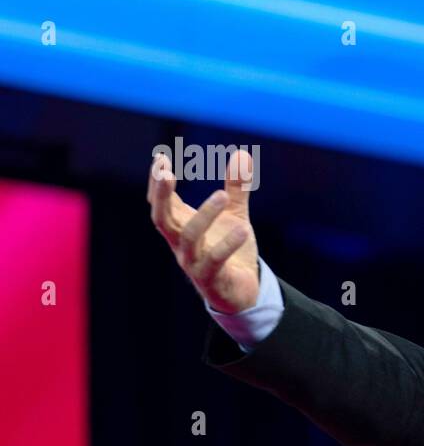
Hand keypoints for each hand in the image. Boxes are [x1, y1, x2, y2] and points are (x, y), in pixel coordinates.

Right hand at [148, 149, 259, 313]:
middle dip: (161, 195)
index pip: (161, 203)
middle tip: (166, 172)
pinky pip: (214, 260)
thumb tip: (241, 153)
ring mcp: (192, 262)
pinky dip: (227, 245)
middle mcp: (180, 244)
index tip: (161, 158)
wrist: (241, 292)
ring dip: (204, 215)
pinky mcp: (209, 279)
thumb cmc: (231, 252)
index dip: (157, 183)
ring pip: (189, 237)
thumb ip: (236, 188)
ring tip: (222, 195)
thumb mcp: (235, 216)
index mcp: (181, 227)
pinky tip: (244, 230)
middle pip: (161, 218)